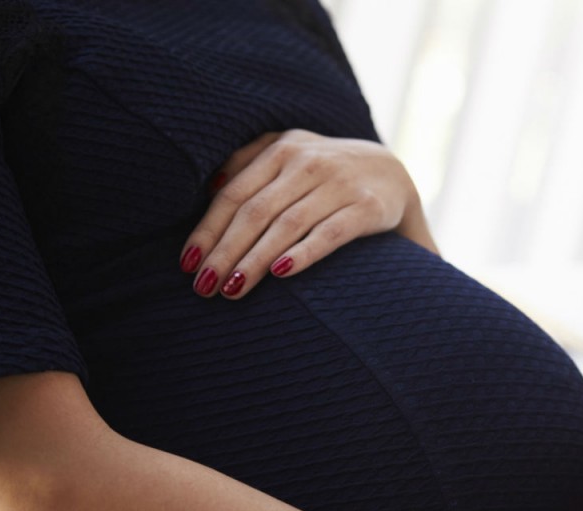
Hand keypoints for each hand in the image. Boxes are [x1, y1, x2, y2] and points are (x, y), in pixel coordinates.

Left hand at [179, 130, 437, 298]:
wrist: (394, 174)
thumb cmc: (328, 173)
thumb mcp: (291, 154)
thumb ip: (250, 162)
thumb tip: (208, 188)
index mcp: (283, 149)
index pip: (235, 193)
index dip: (208, 230)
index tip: (188, 264)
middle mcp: (309, 162)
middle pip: (256, 211)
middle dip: (225, 251)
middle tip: (205, 287)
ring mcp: (340, 184)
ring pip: (287, 225)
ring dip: (256, 260)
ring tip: (234, 289)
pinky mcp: (367, 207)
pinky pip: (330, 233)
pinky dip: (304, 253)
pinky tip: (281, 274)